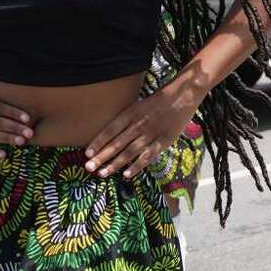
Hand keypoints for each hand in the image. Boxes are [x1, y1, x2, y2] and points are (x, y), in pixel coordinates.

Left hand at [86, 80, 204, 178]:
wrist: (183, 95)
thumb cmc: (160, 100)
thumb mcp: (139, 104)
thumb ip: (127, 119)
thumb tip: (111, 134)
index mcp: (131, 113)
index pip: (110, 130)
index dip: (98, 142)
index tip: (87, 154)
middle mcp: (138, 124)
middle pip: (116, 143)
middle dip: (101, 157)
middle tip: (89, 168)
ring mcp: (151, 134)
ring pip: (129, 152)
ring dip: (115, 164)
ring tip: (103, 173)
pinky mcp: (164, 141)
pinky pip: (148, 156)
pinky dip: (137, 166)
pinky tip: (126, 175)